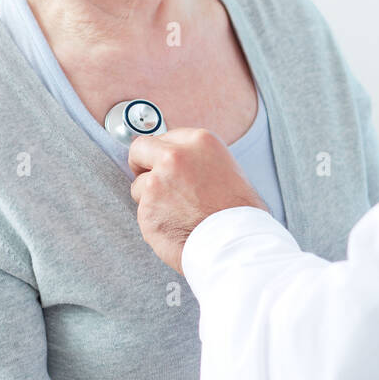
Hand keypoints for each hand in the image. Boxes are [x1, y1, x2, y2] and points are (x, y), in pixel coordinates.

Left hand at [129, 128, 266, 272]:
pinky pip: (142, 212)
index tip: (164, 163)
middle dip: (142, 164)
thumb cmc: (239, 212)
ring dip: (150, 198)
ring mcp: (157, 182)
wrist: (237, 242)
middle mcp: (175, 156)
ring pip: (139, 185)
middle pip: (139, 149)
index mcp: (200, 141)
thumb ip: (198, 160)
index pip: (165, 136)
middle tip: (151, 178)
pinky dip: (154, 220)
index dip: (164, 152)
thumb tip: (180, 163)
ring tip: (178, 212)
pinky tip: (176, 225)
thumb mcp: (227, 168)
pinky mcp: (146, 208)